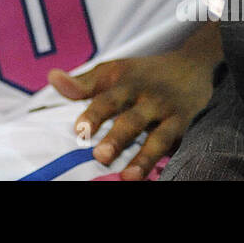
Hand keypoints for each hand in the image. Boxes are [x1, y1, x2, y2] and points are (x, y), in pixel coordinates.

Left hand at [48, 24, 220, 179]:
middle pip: (132, 120)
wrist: (192, 64)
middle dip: (117, 139)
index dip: (93, 115)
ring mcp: (168, 113)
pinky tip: (153, 176)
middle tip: (100, 157)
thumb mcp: (112, 71)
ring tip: (128, 178)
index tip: (79, 131)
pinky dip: (166, 160)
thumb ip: (83, 82)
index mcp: (126, 82)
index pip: (107, 99)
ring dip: (143, 159)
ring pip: (158, 138)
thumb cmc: (141, 73)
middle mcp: (148, 97)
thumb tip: (51, 78)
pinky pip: (175, 145)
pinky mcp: (184, 127)